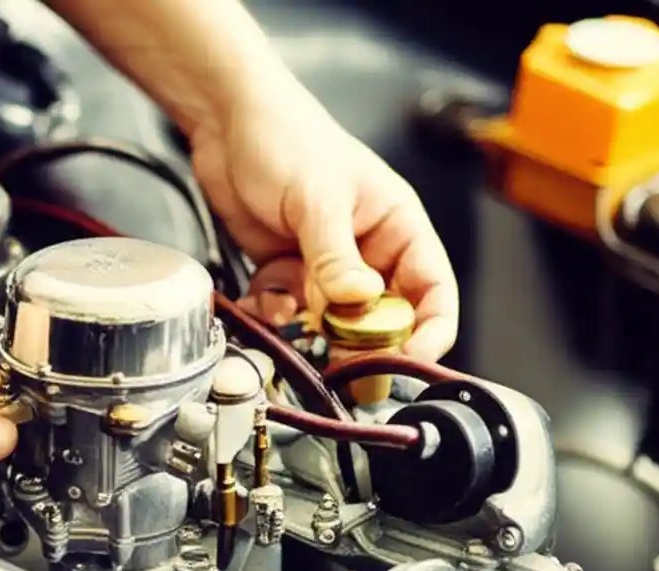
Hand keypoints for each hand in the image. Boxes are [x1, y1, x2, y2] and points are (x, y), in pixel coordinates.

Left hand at [190, 82, 458, 360]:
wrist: (226, 121)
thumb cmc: (287, 135)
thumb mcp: (316, 196)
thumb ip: (334, 255)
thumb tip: (356, 302)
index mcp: (397, 227)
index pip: (432, 292)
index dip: (427, 332)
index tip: (407, 361)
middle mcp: (367, 252)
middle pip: (381, 320)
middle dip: (357, 341)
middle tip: (335, 356)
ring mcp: (325, 265)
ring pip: (328, 322)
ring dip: (305, 327)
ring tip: (283, 308)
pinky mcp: (286, 269)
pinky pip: (288, 311)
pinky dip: (273, 313)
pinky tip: (258, 298)